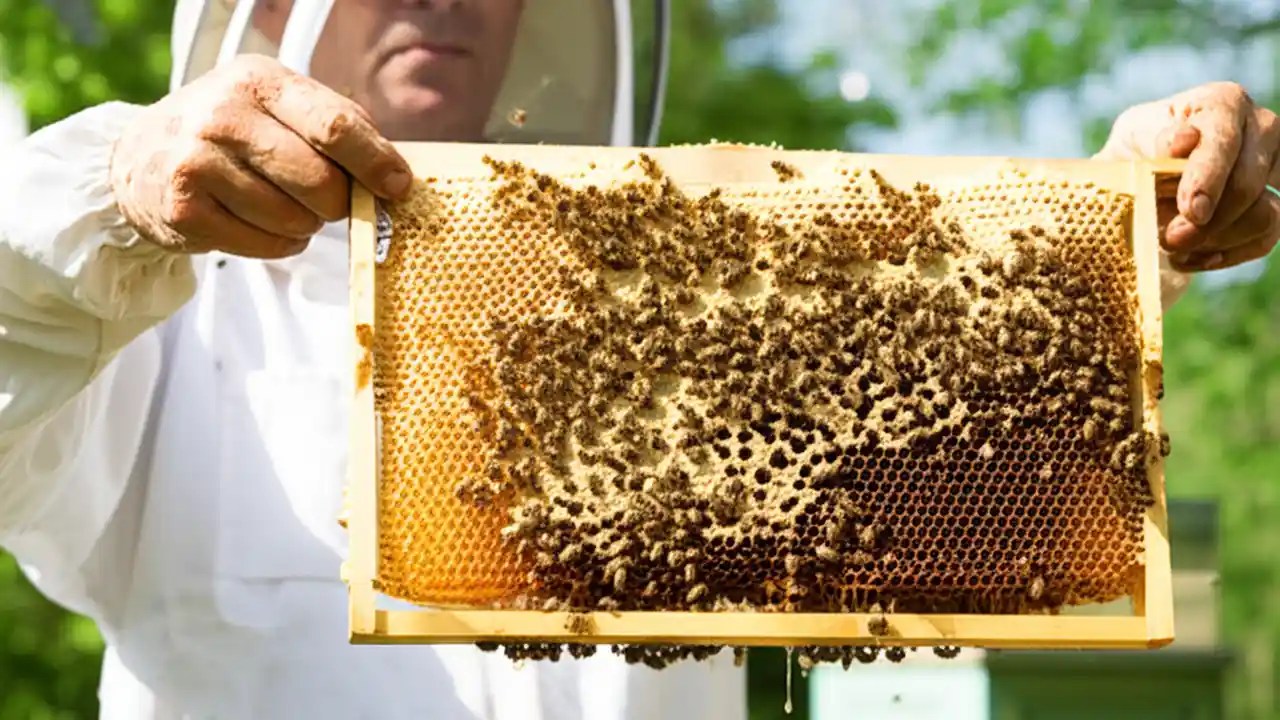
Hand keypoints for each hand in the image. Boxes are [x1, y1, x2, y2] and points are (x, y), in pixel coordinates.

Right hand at [110, 54, 411, 258]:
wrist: (142, 158)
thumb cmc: (232, 134)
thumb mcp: (279, 106)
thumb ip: (337, 128)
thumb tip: (393, 173)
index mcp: (260, 80)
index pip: (335, 126)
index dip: (376, 162)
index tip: (398, 186)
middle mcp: (225, 115)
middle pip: (320, 181)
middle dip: (338, 203)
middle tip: (328, 202)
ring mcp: (198, 161)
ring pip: (295, 219)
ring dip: (305, 225)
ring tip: (283, 207)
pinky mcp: (185, 209)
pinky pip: (266, 246)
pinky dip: (279, 244)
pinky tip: (260, 223)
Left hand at [1095, 81, 1279, 271]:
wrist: (1145, 174)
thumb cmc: (1139, 149)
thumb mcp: (1133, 139)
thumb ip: (1150, 142)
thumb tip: (1178, 147)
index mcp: (1222, 103)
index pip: (1223, 139)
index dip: (1208, 175)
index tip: (1191, 209)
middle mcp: (1260, 128)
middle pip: (1246, 184)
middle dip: (1207, 221)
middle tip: (1170, 240)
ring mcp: (1275, 167)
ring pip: (1264, 214)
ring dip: (1214, 240)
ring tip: (1172, 247)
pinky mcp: (1277, 203)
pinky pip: (1265, 239)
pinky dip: (1225, 255)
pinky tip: (1191, 259)